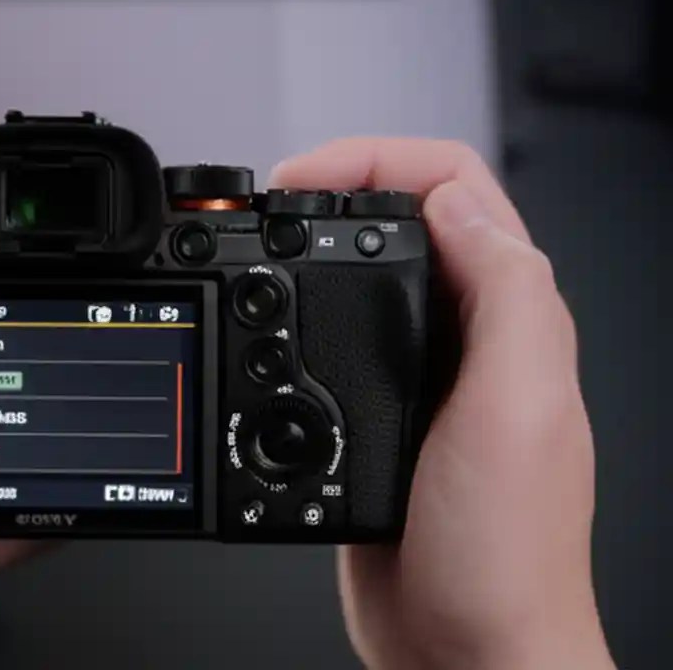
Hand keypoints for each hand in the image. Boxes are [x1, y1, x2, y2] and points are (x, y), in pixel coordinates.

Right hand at [271, 139, 613, 669]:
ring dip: (310, 245)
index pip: (456, 187)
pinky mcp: (374, 419)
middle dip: (334, 187)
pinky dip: (295, 316)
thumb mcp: (520, 407)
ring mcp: (420, 379)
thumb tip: (457, 202)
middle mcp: (471, 338)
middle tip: (268, 200)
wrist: (464, 649)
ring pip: (363, 276)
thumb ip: (506, 294)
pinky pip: (333, 342)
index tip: (301, 177)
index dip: (376, 158)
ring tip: (259, 243)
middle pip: (404, 219)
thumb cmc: (504, 553)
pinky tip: (267, 329)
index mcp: (512, 318)